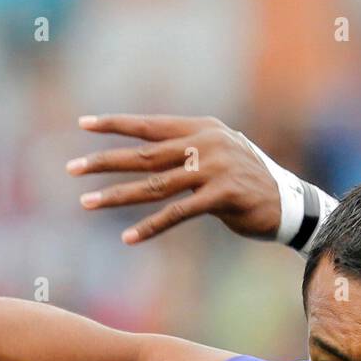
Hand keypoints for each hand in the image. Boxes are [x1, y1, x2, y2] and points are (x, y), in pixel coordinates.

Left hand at [67, 114, 280, 243]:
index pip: (150, 125)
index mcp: (201, 128)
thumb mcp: (218, 155)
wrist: (289, 203)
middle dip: (105, 161)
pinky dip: (151, 226)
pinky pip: (177, 213)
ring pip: (155, 184)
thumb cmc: (247, 181)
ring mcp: (214, 168)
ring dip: (117, 195)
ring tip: (87, 203)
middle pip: (145, 153)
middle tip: (71, 168)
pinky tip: (128, 237)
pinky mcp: (222, 196)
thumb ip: (187, 151)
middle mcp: (205, 143)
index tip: (83, 124)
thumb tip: (150, 156)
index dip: (116, 124)